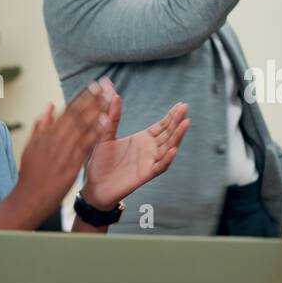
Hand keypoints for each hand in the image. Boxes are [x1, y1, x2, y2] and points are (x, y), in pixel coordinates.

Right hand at [14, 83, 110, 224]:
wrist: (30, 197)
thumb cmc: (31, 173)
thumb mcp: (31, 146)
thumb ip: (42, 125)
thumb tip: (51, 105)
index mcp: (47, 134)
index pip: (68, 111)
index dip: (82, 97)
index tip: (93, 85)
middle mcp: (55, 140)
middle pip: (76, 115)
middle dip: (91, 100)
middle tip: (105, 86)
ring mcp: (63, 152)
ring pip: (82, 127)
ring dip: (96, 111)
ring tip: (108, 99)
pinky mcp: (71, 165)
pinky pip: (85, 145)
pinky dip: (95, 132)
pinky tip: (105, 122)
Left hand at [83, 78, 190, 210]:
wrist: (95, 186)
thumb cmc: (101, 163)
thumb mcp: (105, 136)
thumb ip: (113, 117)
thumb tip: (116, 96)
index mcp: (142, 140)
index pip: (162, 126)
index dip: (171, 116)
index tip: (180, 105)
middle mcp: (149, 150)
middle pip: (168, 134)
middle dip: (177, 121)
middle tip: (186, 108)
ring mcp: (149, 162)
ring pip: (168, 148)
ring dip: (177, 137)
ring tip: (185, 123)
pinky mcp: (145, 175)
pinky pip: (160, 166)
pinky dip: (167, 159)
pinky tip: (173, 149)